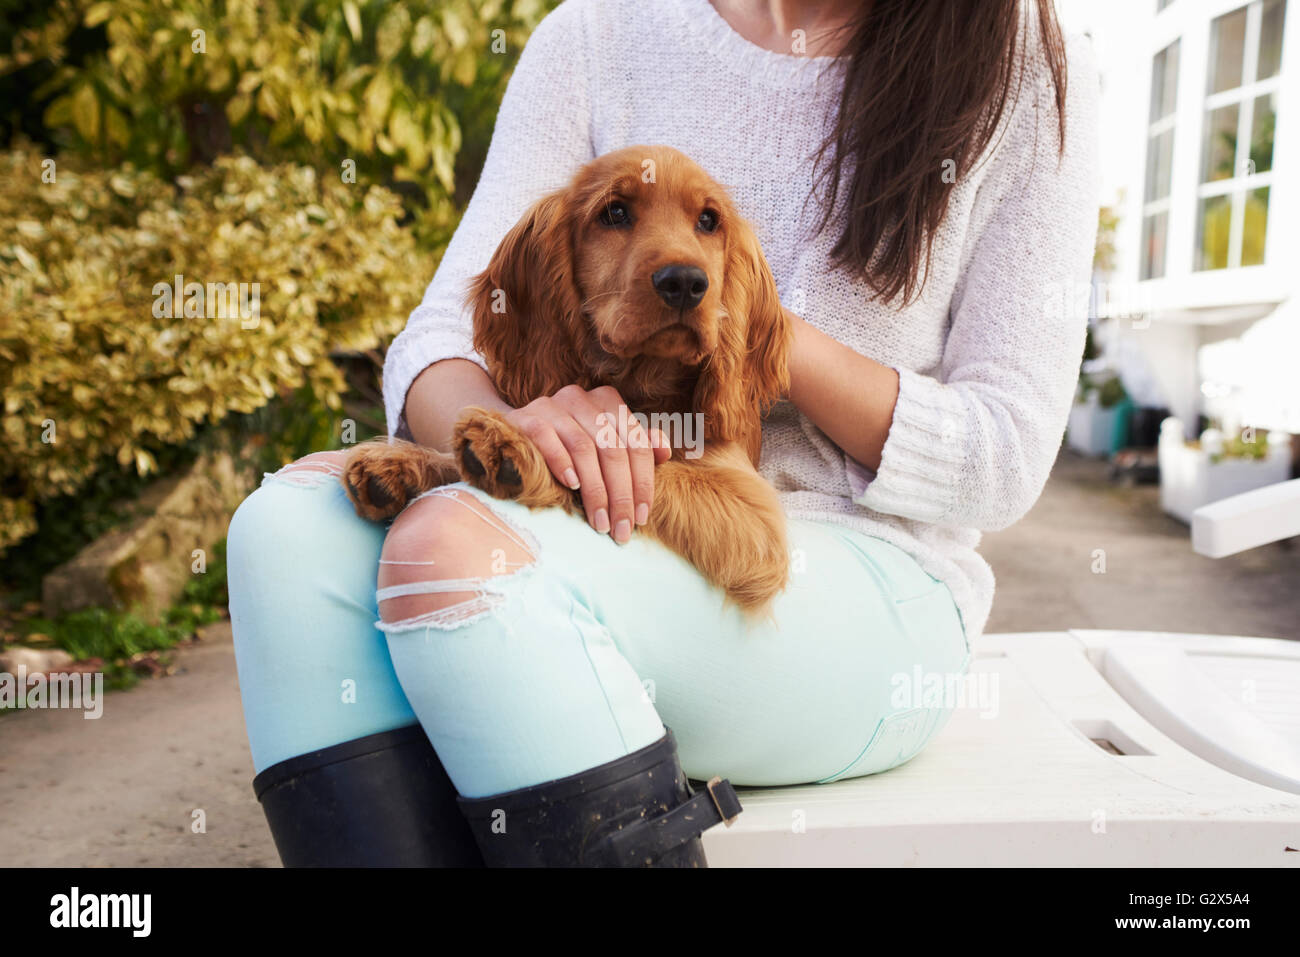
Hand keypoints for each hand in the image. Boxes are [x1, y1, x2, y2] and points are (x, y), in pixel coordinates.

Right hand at [503, 384, 670, 542]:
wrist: (514, 432)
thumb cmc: (566, 443)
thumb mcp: (603, 443)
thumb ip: (635, 446)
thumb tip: (665, 452)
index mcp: (608, 401)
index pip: (635, 444)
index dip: (642, 483)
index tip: (641, 517)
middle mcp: (582, 398)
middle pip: (612, 449)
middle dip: (620, 494)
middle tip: (621, 529)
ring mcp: (552, 405)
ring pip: (584, 448)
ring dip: (595, 490)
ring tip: (599, 521)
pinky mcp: (526, 417)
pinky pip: (547, 439)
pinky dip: (562, 462)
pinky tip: (571, 486)